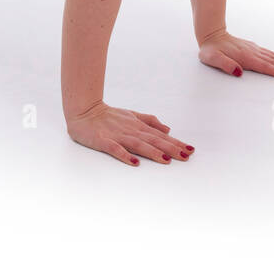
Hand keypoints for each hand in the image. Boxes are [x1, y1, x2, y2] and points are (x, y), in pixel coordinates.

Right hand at [65, 101, 193, 166]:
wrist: (84, 111)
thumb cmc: (108, 115)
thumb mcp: (132, 115)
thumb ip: (149, 121)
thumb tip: (168, 129)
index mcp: (138, 125)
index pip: (160, 136)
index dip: (175, 142)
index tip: (190, 150)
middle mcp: (131, 130)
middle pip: (153, 140)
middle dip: (170, 148)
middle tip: (186, 156)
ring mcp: (117, 135)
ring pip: (138, 144)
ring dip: (153, 152)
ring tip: (167, 160)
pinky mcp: (103, 141)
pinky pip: (116, 149)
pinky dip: (126, 156)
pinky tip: (135, 163)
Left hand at [197, 28, 273, 79]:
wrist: (211, 35)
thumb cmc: (210, 50)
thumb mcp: (213, 59)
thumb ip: (225, 65)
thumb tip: (239, 73)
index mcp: (245, 57)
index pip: (265, 66)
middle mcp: (253, 53)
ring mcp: (254, 49)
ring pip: (273, 57)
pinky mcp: (253, 48)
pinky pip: (270, 53)